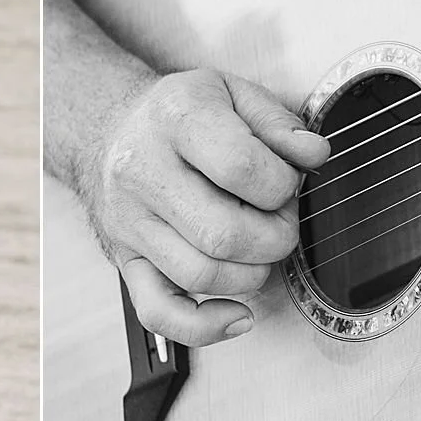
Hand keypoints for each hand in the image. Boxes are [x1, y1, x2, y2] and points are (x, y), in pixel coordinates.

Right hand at [78, 68, 330, 346]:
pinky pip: (160, 312)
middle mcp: (142, 171)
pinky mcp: (125, 260)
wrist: (107, 130)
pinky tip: (237, 315)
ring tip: (257, 247)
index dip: (281, 184)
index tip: (284, 182)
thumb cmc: (177, 116)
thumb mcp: (232, 93)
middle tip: (278, 219)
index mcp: (175, 118)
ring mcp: (129, 221)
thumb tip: (313, 155)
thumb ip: (279, 123)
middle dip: (274, 237)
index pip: (240, 167)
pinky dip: (206, 326)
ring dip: (252, 273)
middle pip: (223, 233)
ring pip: (202, 275)